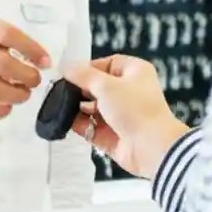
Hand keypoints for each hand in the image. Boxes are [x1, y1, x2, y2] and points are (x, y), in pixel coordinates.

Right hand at [0, 15, 50, 119]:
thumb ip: (14, 41)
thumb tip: (43, 62)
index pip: (7, 34)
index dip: (31, 49)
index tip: (46, 62)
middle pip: (1, 64)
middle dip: (26, 75)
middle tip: (35, 80)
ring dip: (16, 95)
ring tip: (24, 93)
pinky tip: (7, 106)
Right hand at [64, 55, 188, 179]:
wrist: (151, 147)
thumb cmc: (135, 109)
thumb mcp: (105, 85)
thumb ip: (82, 75)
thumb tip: (65, 66)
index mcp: (135, 72)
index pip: (107, 64)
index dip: (88, 68)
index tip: (69, 74)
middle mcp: (129, 92)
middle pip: (98, 87)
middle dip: (79, 90)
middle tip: (60, 92)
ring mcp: (121, 115)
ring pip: (93, 108)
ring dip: (78, 109)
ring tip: (63, 108)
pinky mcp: (113, 135)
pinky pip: (92, 127)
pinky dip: (81, 125)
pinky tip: (67, 122)